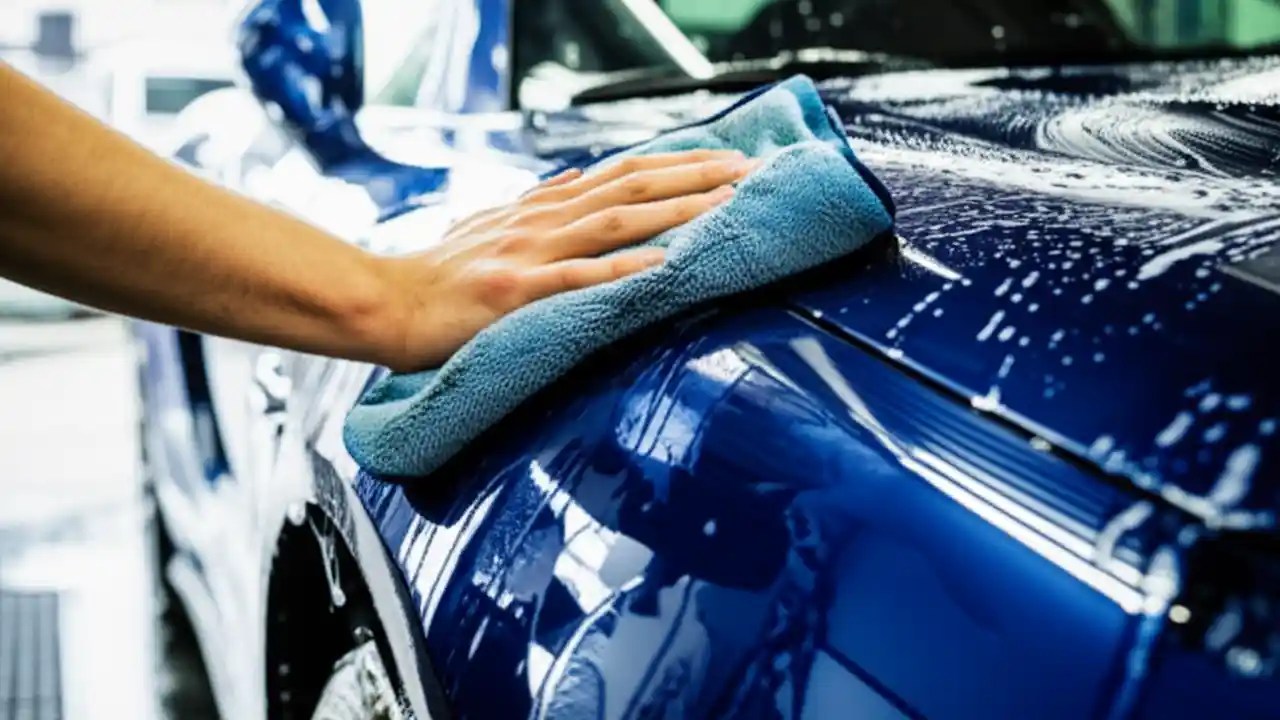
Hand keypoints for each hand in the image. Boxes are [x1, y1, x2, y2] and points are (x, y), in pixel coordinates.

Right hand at [374, 149, 758, 371]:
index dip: (679, 163)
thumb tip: (574, 176)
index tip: (729, 159)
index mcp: (542, 206)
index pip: (624, 173)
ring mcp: (530, 252)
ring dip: (675, 210)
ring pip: (615, 222)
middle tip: (752, 171)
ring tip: (726, 205)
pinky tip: (663, 263)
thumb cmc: (440, 273)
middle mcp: (543, 219)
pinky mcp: (515, 292)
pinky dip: (623, 268)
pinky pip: (578, 278)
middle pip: (632, 187)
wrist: (387, 303)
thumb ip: (534, 202)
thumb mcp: (488, 224)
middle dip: (696, 177)